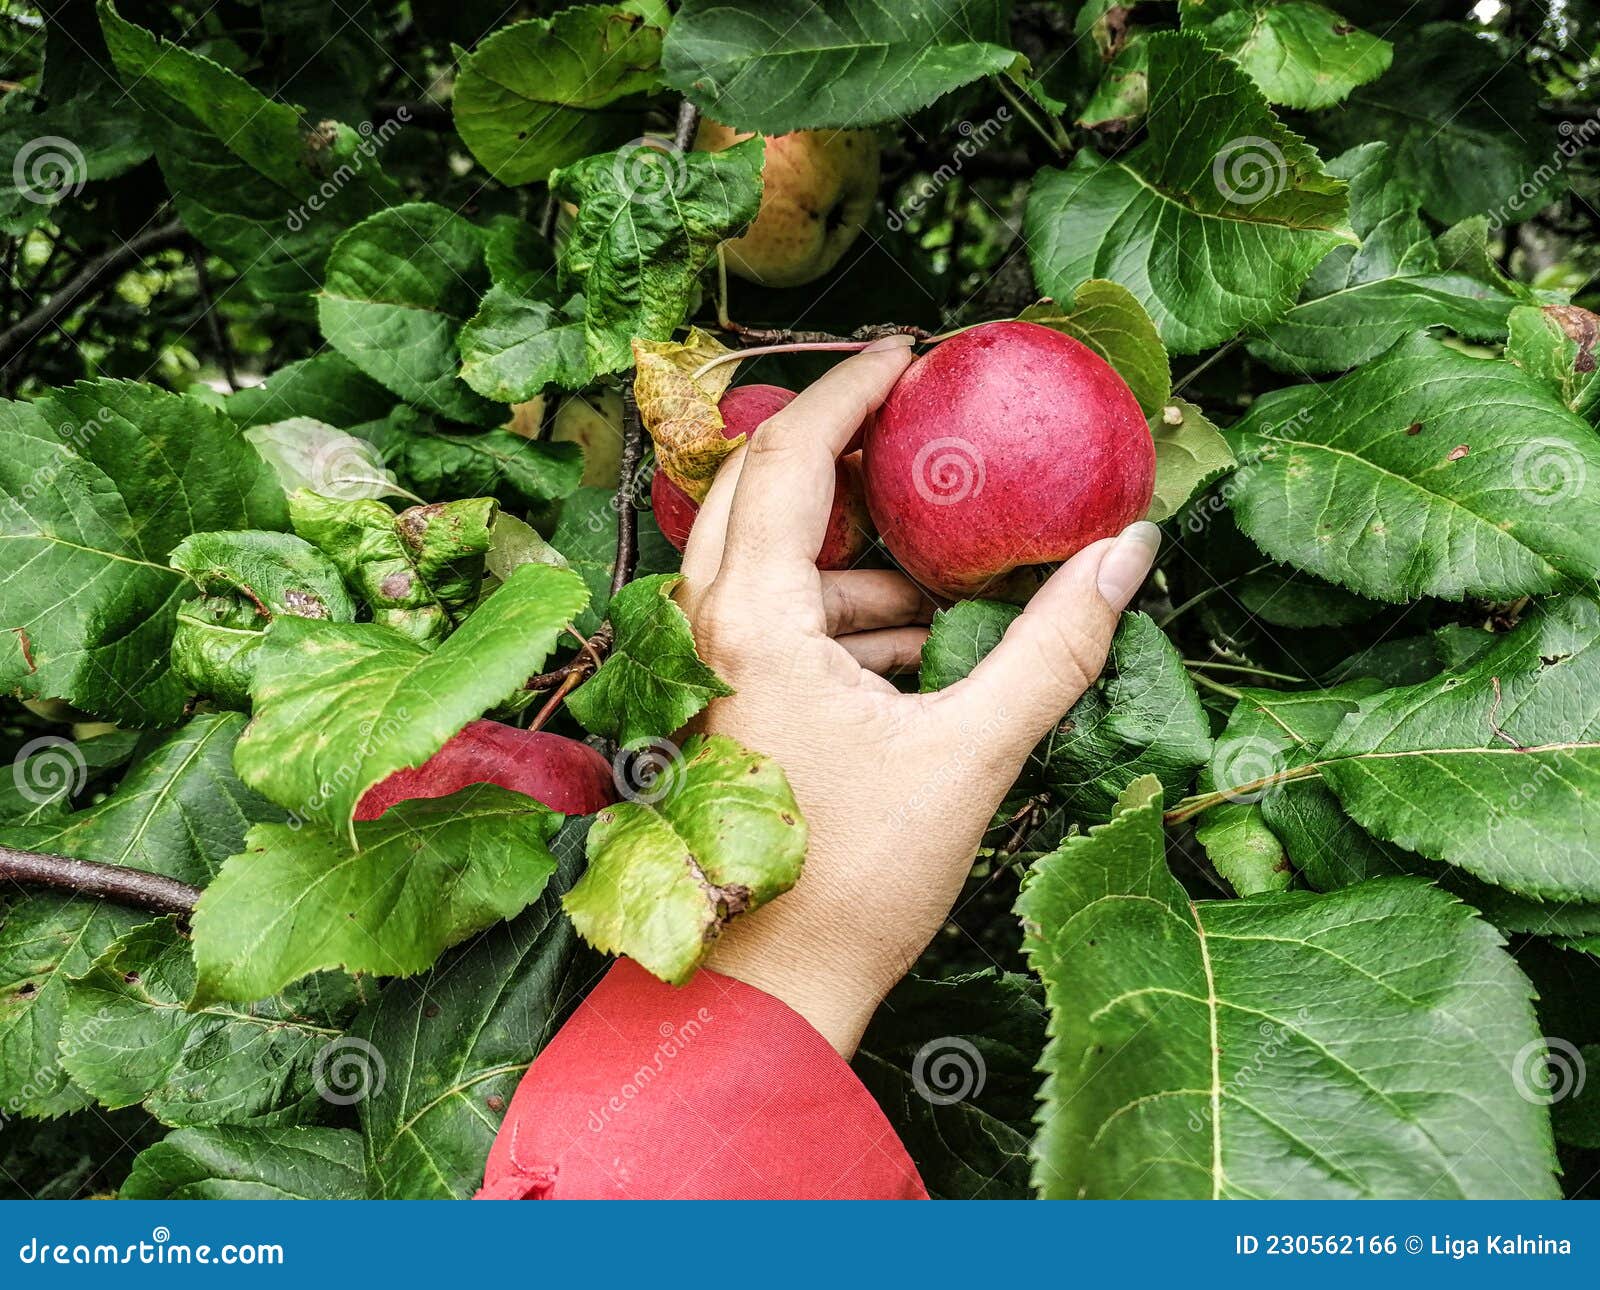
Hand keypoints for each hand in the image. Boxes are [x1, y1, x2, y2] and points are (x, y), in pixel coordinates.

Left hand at [677, 336, 1160, 1054]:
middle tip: (920, 436)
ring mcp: (697, 674)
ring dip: (855, 564)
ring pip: (768, 569)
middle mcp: (700, 633)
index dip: (852, 390)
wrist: (767, 995)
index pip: (792, 458)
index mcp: (750, 623)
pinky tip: (911, 658)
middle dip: (842, 456)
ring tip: (946, 594)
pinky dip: (837, 621)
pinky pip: (769, 628)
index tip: (912, 354)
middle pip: (761, 494)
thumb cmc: (854, 886)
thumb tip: (1129, 553)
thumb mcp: (970, 756)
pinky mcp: (711, 712)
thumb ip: (1052, 648)